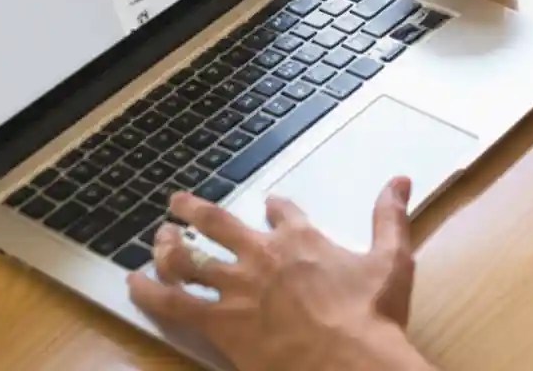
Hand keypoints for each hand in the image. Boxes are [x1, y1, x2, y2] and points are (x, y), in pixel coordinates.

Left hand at [128, 177, 432, 370]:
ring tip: (156, 238)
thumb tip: (400, 180)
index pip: (282, 211)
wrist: (348, 362)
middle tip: (178, 203)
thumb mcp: (392, 260)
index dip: (275, 207)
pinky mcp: (218, 322)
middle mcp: (261, 255)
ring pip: (187, 257)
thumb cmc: (372, 315)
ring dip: (167, 245)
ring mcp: (236, 287)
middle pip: (217, 222)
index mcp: (300, 239)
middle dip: (194, 210)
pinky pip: (173, 302)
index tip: (271, 205)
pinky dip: (149, 291)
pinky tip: (133, 283)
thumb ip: (390, 217)